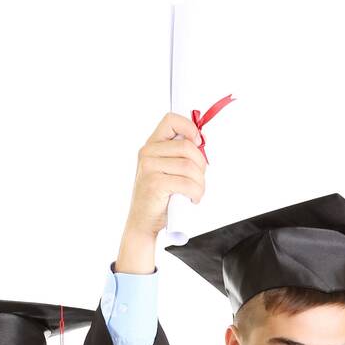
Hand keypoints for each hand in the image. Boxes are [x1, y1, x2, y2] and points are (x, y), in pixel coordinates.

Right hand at [119, 111, 207, 251]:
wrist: (142, 223)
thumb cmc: (157, 198)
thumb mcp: (166, 170)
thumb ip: (178, 155)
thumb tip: (202, 142)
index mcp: (151, 146)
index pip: (171, 120)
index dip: (190, 127)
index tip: (199, 142)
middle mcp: (147, 153)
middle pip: (187, 147)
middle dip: (201, 164)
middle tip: (199, 179)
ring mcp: (149, 168)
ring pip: (190, 166)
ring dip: (200, 182)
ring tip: (196, 192)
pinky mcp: (155, 183)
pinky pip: (187, 183)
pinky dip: (196, 192)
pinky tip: (193, 198)